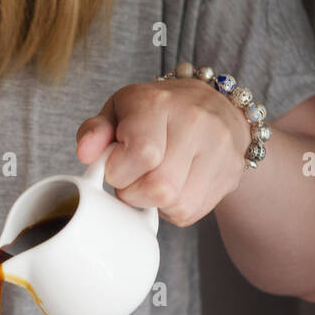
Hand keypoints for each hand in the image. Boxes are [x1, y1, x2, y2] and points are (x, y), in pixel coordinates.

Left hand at [76, 79, 250, 226]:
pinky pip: (190, 212)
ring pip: (176, 204)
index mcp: (159, 102)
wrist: (217, 108)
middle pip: (159, 186)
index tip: (117, 165)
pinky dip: (173, 208)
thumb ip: (95, 131)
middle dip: (134, 192)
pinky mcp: (229, 175)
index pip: (141, 155)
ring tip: (153, 179)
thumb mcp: (120, 110)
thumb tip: (85, 153)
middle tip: (133, 177)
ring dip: (154, 202)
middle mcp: (195, 121)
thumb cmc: (158, 112)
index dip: (119, 172)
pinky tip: (174, 186)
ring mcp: (218, 149)